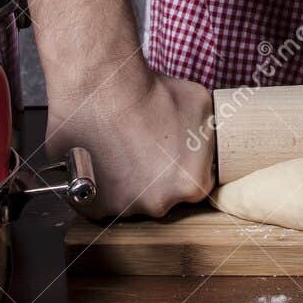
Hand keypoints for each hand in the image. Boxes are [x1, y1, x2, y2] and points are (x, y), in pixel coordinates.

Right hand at [44, 65, 214, 218]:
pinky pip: (101, 202)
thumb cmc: (154, 96)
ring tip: (122, 150)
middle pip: (163, 194)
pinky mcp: (94, 206)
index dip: (184, 163)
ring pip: (132, 199)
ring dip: (129, 181)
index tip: (172, 150)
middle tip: (146, 146)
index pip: (195, 181)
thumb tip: (207, 140)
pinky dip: (101, 186)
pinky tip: (103, 161)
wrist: (107, 94)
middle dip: (158, 175)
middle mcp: (160, 205)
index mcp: (192, 185)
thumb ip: (208, 134)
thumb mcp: (201, 105)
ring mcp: (126, 208)